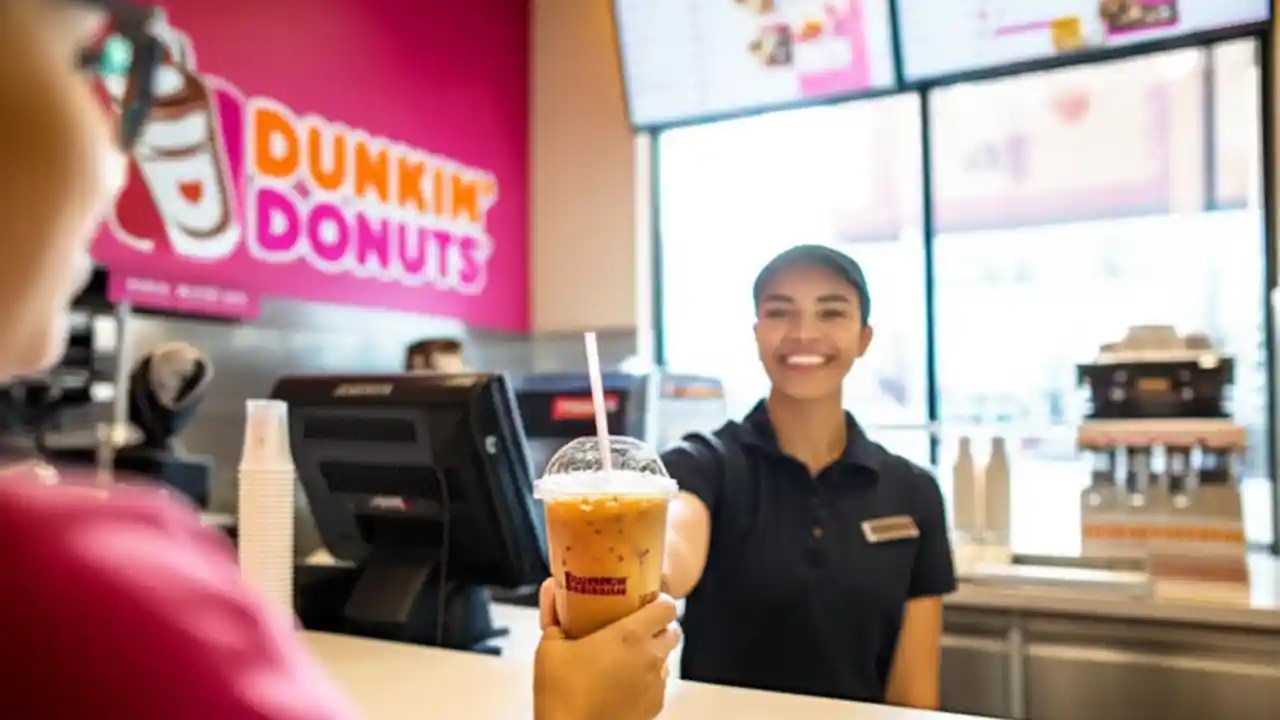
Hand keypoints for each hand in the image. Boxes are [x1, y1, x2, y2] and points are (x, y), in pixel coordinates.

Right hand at [534, 579, 679, 719]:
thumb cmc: (560, 690)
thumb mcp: (549, 648)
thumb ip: (553, 613)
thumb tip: (551, 585)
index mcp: (631, 635)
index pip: (668, 607)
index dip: (660, 601)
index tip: (644, 600)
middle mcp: (651, 658)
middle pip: (672, 632)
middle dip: (658, 626)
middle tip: (634, 627)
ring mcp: (656, 685)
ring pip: (666, 659)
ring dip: (653, 654)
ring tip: (625, 657)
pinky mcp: (655, 708)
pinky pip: (659, 684)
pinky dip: (647, 679)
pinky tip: (623, 683)